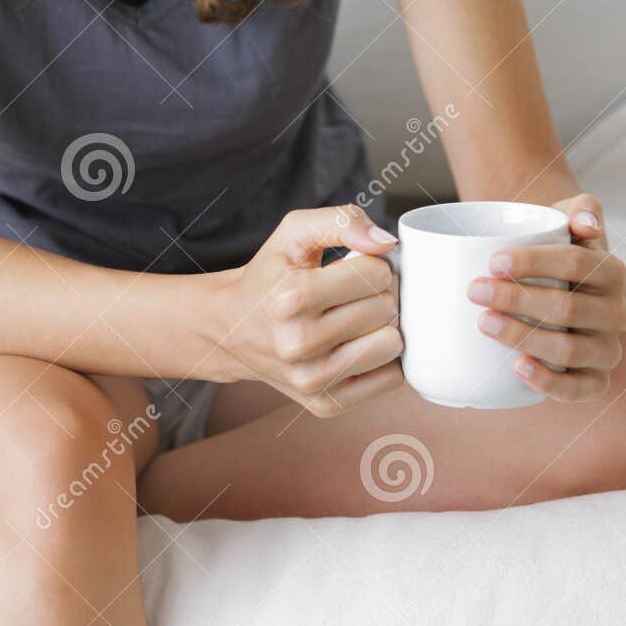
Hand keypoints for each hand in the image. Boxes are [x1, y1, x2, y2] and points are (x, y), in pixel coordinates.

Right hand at [212, 204, 404, 414]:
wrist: (233, 329)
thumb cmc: (271, 275)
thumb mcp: (294, 232)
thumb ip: (341, 220)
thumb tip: (386, 244)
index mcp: (291, 297)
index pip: (376, 274)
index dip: (371, 265)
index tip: (351, 269)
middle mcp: (298, 343)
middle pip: (386, 309)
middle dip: (379, 295)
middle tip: (353, 295)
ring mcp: (311, 380)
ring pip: (392, 346)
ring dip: (383, 327)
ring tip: (356, 319)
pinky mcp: (325, 404)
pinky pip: (390, 379)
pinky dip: (381, 359)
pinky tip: (356, 345)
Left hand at [466, 193, 625, 401]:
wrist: (550, 283)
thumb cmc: (552, 248)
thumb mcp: (565, 217)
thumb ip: (582, 207)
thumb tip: (587, 223)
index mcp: (612, 272)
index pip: (576, 264)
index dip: (534, 262)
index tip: (492, 261)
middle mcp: (617, 312)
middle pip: (567, 307)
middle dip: (517, 299)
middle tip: (475, 291)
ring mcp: (607, 349)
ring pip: (569, 349)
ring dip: (523, 337)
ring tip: (484, 322)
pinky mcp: (595, 380)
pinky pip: (579, 389)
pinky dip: (549, 383)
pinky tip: (517, 368)